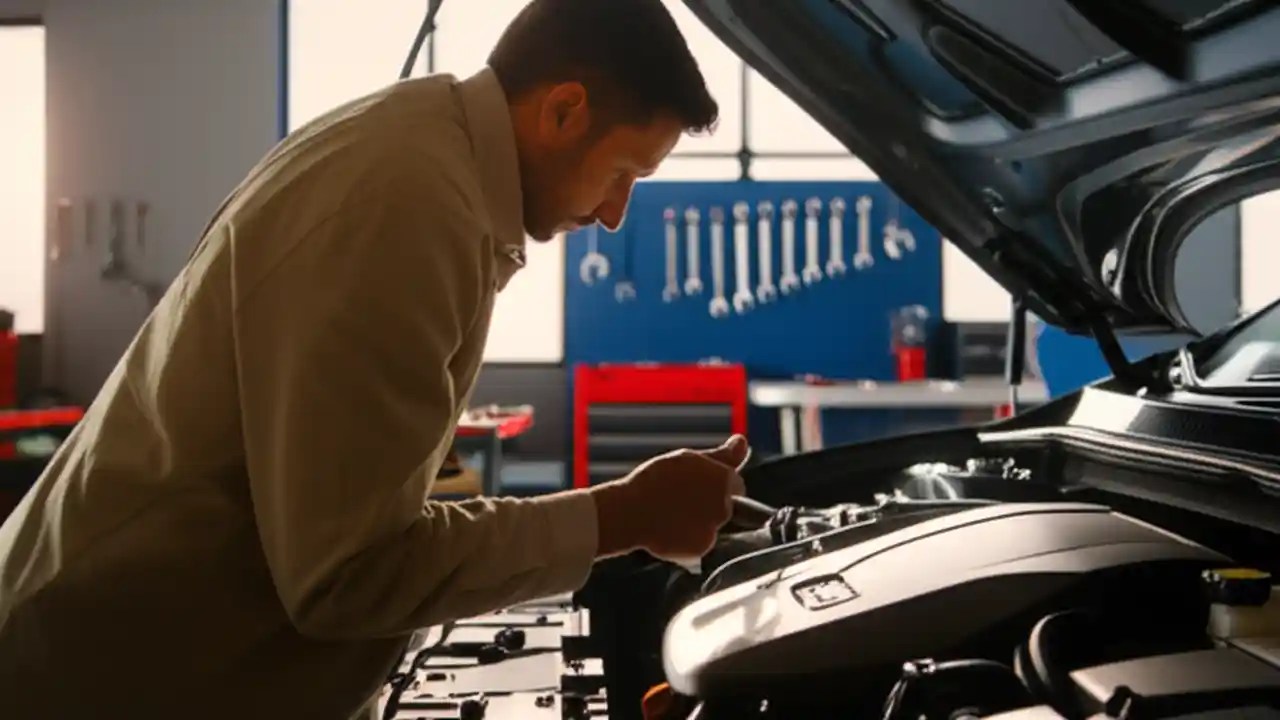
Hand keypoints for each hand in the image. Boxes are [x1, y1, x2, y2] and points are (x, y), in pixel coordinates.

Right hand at [592, 435, 750, 560]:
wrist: (630, 511)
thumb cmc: (656, 480)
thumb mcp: (688, 459)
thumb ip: (721, 455)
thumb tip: (743, 441)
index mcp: (725, 480)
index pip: (735, 485)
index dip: (717, 485)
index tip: (697, 486)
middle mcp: (725, 505)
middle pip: (727, 506)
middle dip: (711, 505)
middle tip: (682, 500)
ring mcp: (715, 529)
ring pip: (713, 525)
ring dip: (700, 522)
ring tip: (673, 515)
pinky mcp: (702, 548)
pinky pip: (701, 543)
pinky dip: (690, 540)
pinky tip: (671, 530)